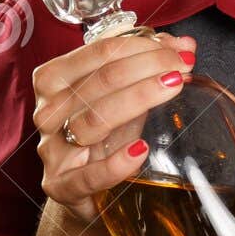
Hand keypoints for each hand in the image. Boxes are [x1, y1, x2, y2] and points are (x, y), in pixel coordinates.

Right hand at [32, 31, 196, 223]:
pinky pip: (87, 176)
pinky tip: (140, 150)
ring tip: (173, 87)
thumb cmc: (102, 136)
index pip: (100, 51)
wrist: (81, 190)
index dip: (143, 46)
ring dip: (137, 99)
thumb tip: (185, 45)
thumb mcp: (122, 97)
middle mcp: (49, 111)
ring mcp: (53, 149)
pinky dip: (115, 164)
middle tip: (183, 67)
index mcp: (55, 79)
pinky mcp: (61, 186)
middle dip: (148, 67)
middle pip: (101, 81)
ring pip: (94, 120)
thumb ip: (148, 68)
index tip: (179, 50)